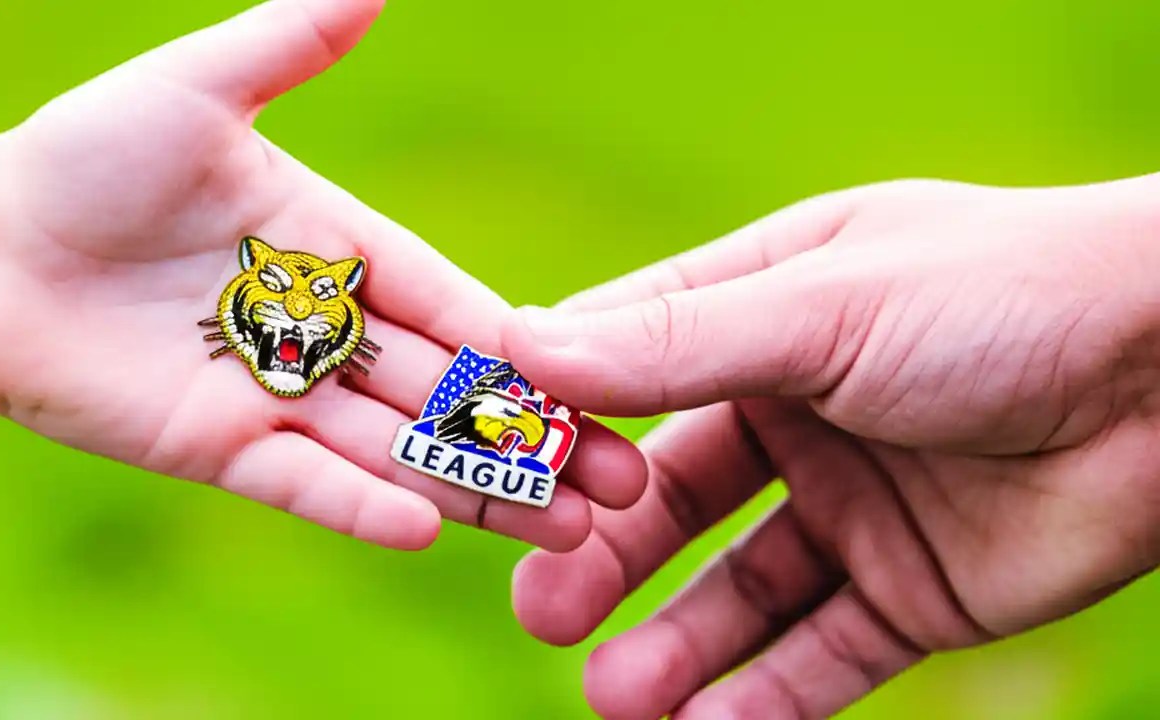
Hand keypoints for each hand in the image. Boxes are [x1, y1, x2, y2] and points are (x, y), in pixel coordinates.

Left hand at [0, 0, 643, 550]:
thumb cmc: (83, 157)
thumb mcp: (195, 89)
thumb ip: (293, 42)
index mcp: (344, 249)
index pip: (457, 303)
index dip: (530, 346)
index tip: (605, 381)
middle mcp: (329, 330)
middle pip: (450, 392)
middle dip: (536, 438)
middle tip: (625, 480)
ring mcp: (282, 396)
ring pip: (398, 449)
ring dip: (480, 489)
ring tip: (570, 527)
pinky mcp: (224, 450)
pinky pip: (306, 485)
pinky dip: (362, 508)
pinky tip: (428, 532)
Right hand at [503, 178, 1159, 717]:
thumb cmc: (1003, 293)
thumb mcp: (825, 306)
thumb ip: (681, 344)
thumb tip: (527, 351)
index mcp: (764, 313)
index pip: (629, 368)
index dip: (561, 423)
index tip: (492, 474)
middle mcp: (798, 411)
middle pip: (671, 495)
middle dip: (605, 554)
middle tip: (543, 605)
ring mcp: (853, 505)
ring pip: (736, 589)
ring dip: (673, 644)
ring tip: (613, 697)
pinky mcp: (912, 591)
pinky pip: (822, 654)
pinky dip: (764, 699)